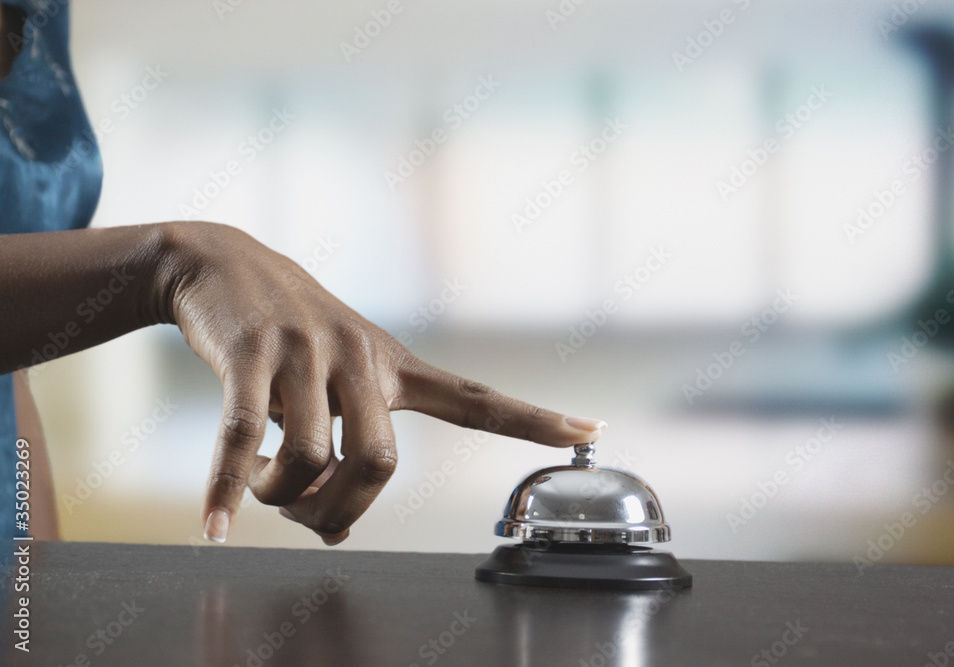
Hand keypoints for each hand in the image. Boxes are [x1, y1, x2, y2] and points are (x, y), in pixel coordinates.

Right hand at [157, 222, 606, 544]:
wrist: (222, 263)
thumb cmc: (290, 335)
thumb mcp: (332, 384)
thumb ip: (347, 452)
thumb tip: (336, 534)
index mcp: (393, 365)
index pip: (476, 396)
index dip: (533, 420)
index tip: (589, 429)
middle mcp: (361, 356)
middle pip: (380, 462)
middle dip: (342, 511)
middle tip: (309, 518)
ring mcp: (306, 352)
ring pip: (313, 458)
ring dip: (281, 498)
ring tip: (261, 489)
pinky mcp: (251, 354)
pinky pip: (242, 439)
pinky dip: (227, 491)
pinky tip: (213, 524)